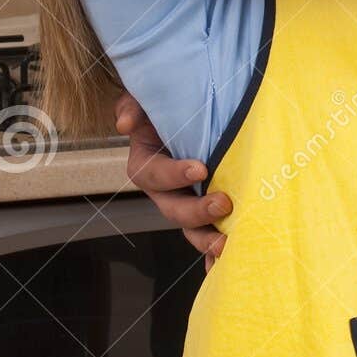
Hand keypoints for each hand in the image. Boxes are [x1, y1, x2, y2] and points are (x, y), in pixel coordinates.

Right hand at [114, 91, 229, 271]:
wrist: (191, 109)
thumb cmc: (167, 104)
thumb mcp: (147, 98)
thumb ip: (134, 105)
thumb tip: (125, 124)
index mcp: (146, 161)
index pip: (153, 173)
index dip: (173, 174)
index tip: (201, 168)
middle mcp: (163, 188)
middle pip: (173, 208)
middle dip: (197, 211)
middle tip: (223, 203)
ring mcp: (184, 201)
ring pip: (190, 228)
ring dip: (207, 239)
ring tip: (228, 242)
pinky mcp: (203, 210)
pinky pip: (206, 234)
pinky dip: (214, 252)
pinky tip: (231, 258)